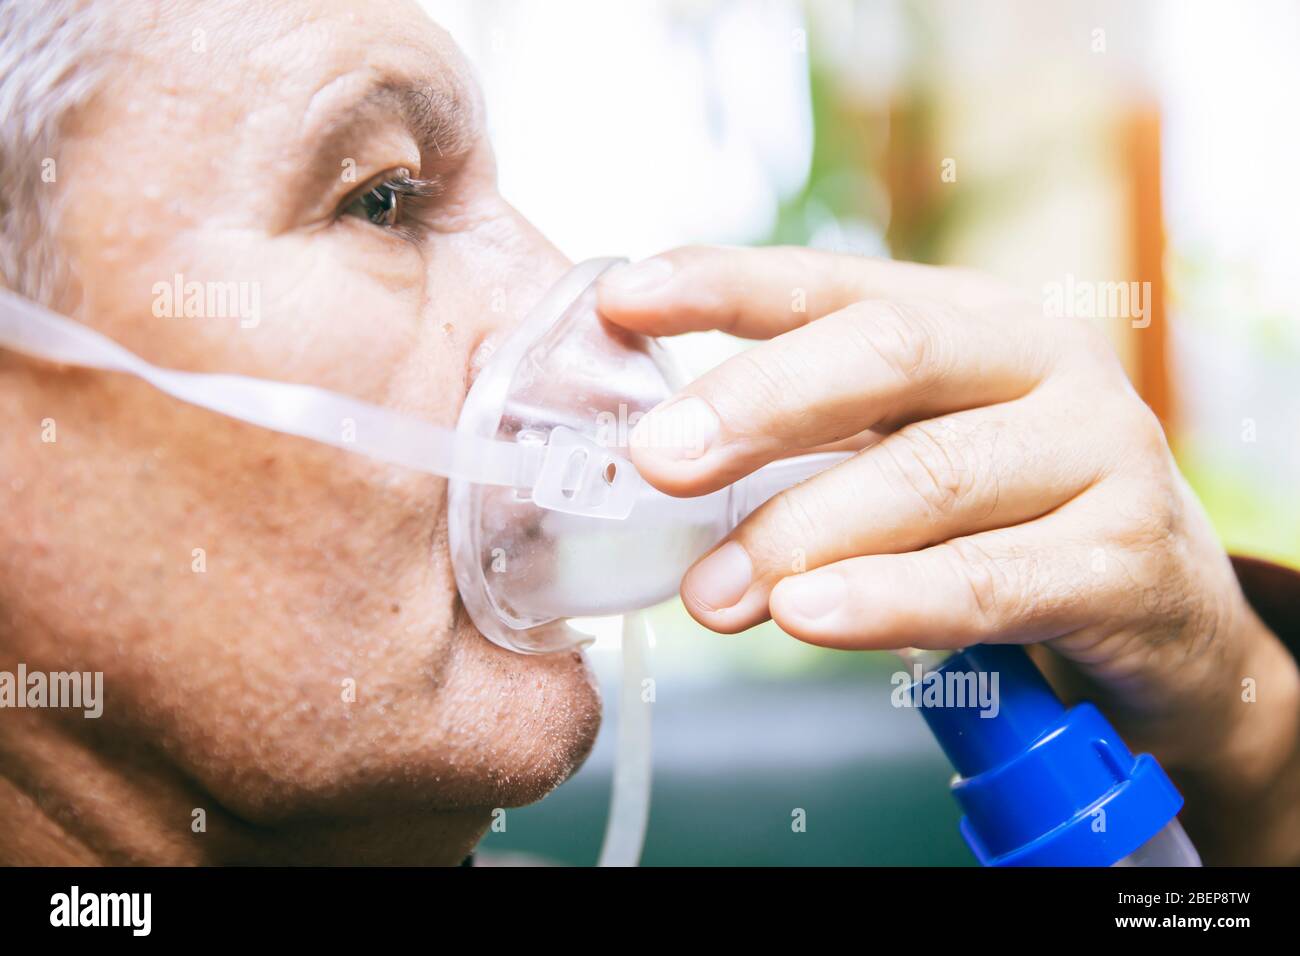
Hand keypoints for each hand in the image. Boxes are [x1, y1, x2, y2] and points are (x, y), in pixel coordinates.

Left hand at [598, 246, 1299, 861]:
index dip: (724, 284)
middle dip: (758, 403)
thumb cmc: (1002, 520)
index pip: (835, 281)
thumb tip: (657, 469)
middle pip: (888, 354)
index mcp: (971, 319)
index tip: (621, 300)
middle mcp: (1042, 360)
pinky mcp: (1128, 559)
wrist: (1161, 611)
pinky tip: (810, 616)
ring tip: (712, 594)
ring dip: (802, 533)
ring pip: (930, 476)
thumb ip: (811, 450)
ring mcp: (1100, 452)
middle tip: (658, 458)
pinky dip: (889, 601)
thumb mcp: (909, 457)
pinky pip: (991, 581)